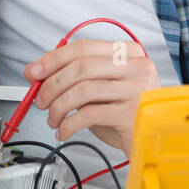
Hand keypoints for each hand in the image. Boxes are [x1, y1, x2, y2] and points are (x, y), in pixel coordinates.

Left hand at [25, 39, 160, 157]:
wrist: (154, 141)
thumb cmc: (125, 114)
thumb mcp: (100, 90)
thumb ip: (74, 77)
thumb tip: (35, 71)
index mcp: (129, 53)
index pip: (84, 48)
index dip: (53, 59)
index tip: (34, 72)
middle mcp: (137, 67)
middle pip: (82, 67)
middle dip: (52, 84)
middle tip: (40, 100)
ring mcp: (138, 89)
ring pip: (83, 90)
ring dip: (59, 107)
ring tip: (53, 118)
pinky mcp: (133, 114)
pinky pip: (90, 114)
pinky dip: (69, 124)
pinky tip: (64, 130)